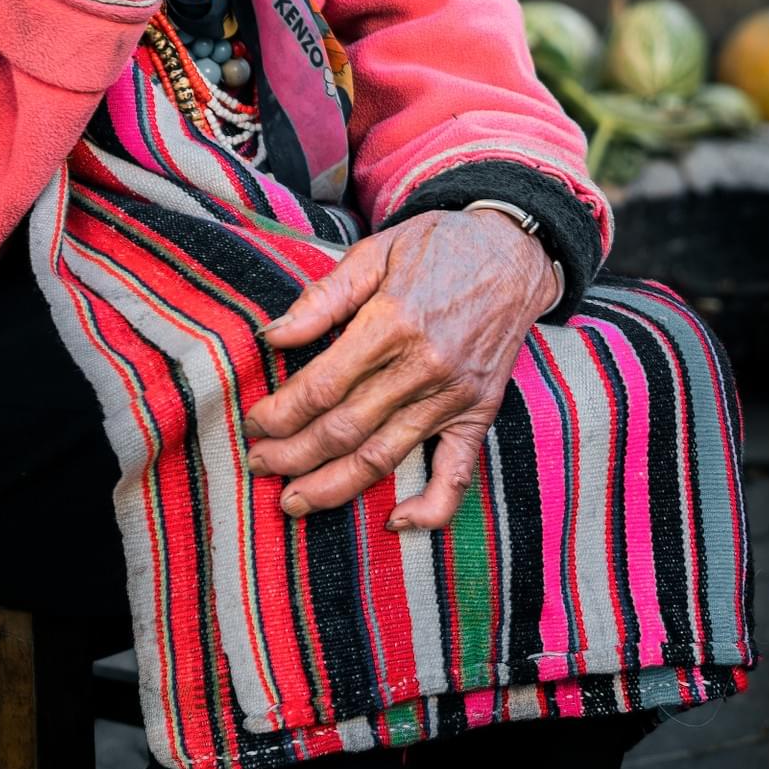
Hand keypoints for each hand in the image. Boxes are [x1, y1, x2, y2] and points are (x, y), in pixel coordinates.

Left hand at [241, 209, 558, 530]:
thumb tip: (274, 335)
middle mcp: (423, 367)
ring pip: (383, 458)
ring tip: (294, 501)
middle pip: (344, 429)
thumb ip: (325, 297)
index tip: (254, 422)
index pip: (322, 387)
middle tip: (258, 464)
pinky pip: (457, 475)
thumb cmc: (439, 245)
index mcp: (392, 323)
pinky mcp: (480, 413)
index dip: (281, 412)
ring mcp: (454, 397)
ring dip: (333, 487)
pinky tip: (395, 522)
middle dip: (292, 454)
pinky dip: (430, 508)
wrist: (514, 251)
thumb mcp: (376, 251)